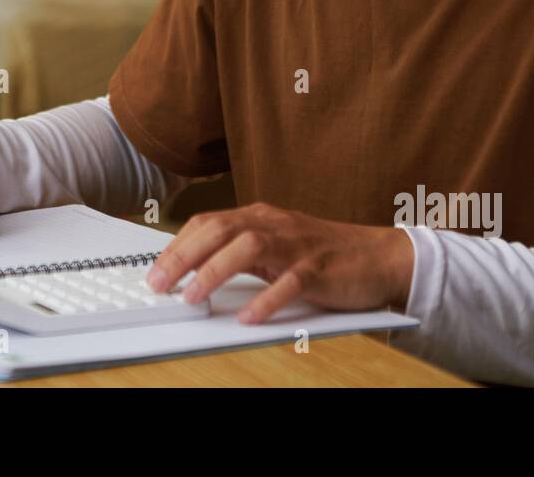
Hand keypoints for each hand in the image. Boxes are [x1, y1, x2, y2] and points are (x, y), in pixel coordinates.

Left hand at [145, 202, 413, 323]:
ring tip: (193, 297)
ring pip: (249, 247)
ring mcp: (297, 245)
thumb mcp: (275, 244)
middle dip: (184, 257)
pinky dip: (267, 299)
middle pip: (220, 230)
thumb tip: (194, 269)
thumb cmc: (324, 253)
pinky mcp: (320, 269)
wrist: (379, 256)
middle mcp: (274, 224)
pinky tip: (248, 317)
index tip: (155, 271)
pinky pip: (290, 282)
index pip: (208, 223)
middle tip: (160, 284)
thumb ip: (239, 251)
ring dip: (215, 272)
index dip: (177, 246)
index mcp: (260, 217)